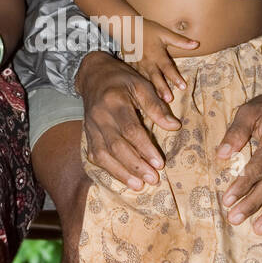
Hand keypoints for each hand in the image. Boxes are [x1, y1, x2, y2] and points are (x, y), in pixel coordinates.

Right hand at [76, 50, 181, 190]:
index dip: (145, 148)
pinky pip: (95, 156)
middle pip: (116, 146)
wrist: (93, 76)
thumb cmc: (121, 80)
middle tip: (153, 179)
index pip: (130, 130)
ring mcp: (90, 128)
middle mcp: (99, 117)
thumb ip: (156, 107)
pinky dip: (108, 169)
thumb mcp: (141, 85)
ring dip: (121, 173)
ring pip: (103, 155)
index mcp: (114, 102)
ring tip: (138, 186)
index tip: (160, 163)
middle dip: (135, 165)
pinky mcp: (87, 135)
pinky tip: (122, 178)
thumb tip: (174, 126)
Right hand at [121, 18, 199, 103]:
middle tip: (169, 99)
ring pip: (146, 80)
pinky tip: (145, 96)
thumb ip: (180, 41)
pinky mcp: (132, 67)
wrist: (126, 28)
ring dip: (152, 90)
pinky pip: (137, 78)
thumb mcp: (164, 33)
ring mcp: (139, 65)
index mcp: (157, 54)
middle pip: (156, 77)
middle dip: (162, 88)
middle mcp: (148, 62)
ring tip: (158, 101)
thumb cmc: (147, 29)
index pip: (168, 67)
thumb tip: (196, 44)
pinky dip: (141, 87)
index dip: (175, 77)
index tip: (183, 87)